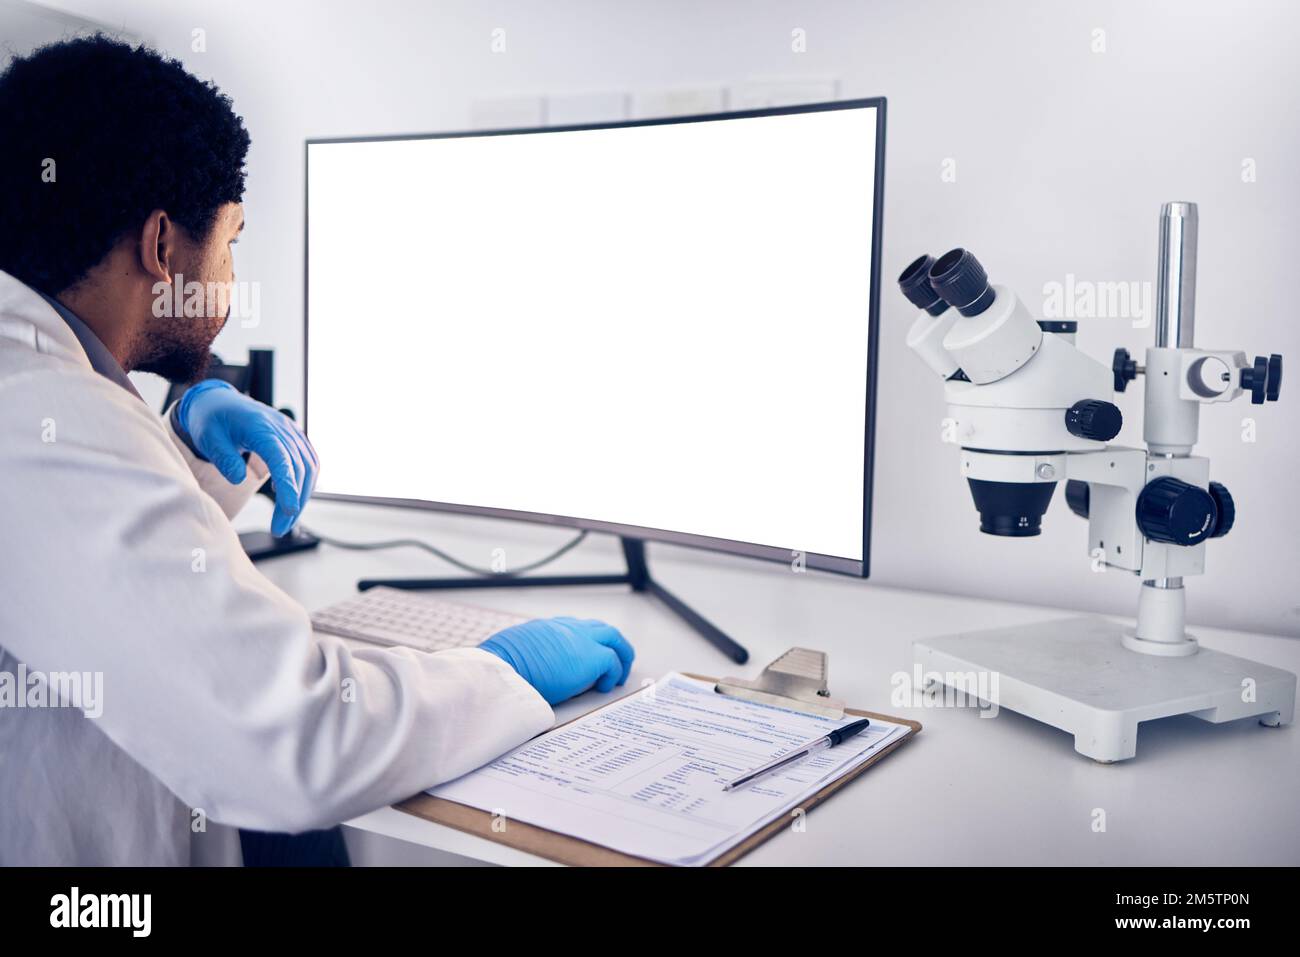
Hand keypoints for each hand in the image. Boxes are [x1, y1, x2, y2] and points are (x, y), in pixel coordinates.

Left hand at [175, 379, 317, 535]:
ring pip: (309, 467)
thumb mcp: (208, 437)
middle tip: (280, 528)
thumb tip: (238, 478)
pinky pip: (308, 461)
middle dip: (294, 501)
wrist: (218, 402)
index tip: (289, 511)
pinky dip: (304, 482)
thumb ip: (223, 457)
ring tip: (286, 519)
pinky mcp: (294, 438)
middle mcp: (282, 428)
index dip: (288, 487)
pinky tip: (290, 497)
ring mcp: (291, 431)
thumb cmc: (211, 420)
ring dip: (302, 495)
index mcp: (261, 427)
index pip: (282, 459)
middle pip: (300, 468)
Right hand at [479, 617, 634, 705]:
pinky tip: (605, 688)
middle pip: (600, 628)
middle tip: (616, 658)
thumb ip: (525, 651)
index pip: (575, 627)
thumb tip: (521, 665)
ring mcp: (582, 640)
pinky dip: (613, 674)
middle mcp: (568, 628)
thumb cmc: (502, 666)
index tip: (586, 649)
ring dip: (621, 654)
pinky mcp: (594, 657)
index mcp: (548, 627)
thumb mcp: (513, 651)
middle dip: (612, 642)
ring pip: (614, 638)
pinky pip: (613, 663)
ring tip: (621, 674)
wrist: (505, 668)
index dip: (585, 638)